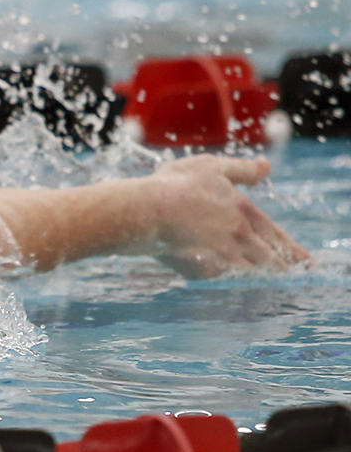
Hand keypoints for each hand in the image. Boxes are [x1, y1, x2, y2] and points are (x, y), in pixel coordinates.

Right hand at [145, 155, 310, 277]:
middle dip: (283, 267)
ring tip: (268, 282)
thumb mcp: (211, 166)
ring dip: (259, 276)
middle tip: (294, 275)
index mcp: (243, 210)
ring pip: (248, 271)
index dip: (293, 250)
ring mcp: (221, 255)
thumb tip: (267, 167)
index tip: (307, 262)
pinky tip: (229, 285)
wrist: (146, 212)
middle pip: (268, 258)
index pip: (276, 235)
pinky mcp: (201, 270)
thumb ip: (241, 169)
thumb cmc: (175, 185)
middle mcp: (239, 236)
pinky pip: (220, 279)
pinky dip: (228, 281)